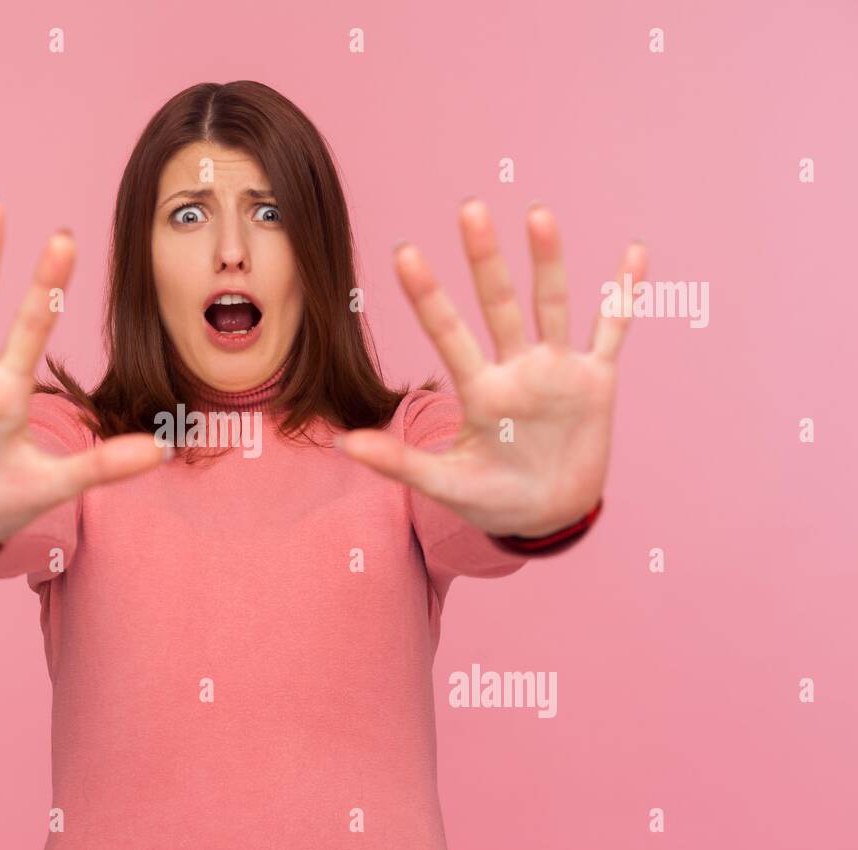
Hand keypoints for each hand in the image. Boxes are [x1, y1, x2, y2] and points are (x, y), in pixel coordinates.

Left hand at [338, 199, 646, 537]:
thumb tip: (342, 444)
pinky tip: (634, 253)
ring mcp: (556, 369)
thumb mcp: (444, 484)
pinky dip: (624, 295)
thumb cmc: (491, 499)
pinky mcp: (596, 379)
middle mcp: (515, 368)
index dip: (427, 295)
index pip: (446, 332)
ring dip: (547, 261)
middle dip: (484, 259)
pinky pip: (612, 330)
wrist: (548, 515)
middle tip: (469, 208)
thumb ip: (399, 463)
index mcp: (477, 390)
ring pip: (550, 305)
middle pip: (497, 304)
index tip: (404, 252)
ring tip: (537, 214)